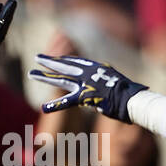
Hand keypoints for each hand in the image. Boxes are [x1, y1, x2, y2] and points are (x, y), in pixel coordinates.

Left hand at [28, 54, 145, 120]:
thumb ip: (109, 81)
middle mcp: (90, 73)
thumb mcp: (118, 84)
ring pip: (61, 78)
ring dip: (45, 76)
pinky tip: (44, 109)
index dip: (64, 59)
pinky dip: (55, 105)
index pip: (78, 61)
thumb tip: (108, 83)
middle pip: (66, 65)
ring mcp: (86, 84)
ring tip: (31, 74)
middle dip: (50, 62)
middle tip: (37, 57)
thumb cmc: (131, 95)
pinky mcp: (85, 96)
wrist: (134, 100)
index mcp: (97, 68)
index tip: (54, 57)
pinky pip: (67, 101)